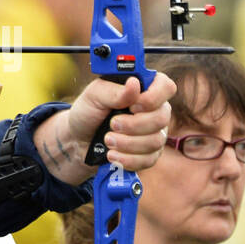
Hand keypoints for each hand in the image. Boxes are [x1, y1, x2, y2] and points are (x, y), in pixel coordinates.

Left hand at [35, 73, 176, 185]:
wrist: (79, 140)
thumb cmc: (88, 112)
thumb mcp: (94, 96)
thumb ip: (114, 90)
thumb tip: (134, 83)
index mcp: (143, 89)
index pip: (166, 87)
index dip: (153, 98)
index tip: (132, 106)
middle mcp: (154, 109)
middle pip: (162, 118)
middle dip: (134, 125)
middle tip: (112, 124)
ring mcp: (154, 132)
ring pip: (156, 141)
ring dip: (128, 143)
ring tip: (107, 140)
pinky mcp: (149, 154)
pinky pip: (149, 159)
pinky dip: (128, 159)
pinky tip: (112, 155)